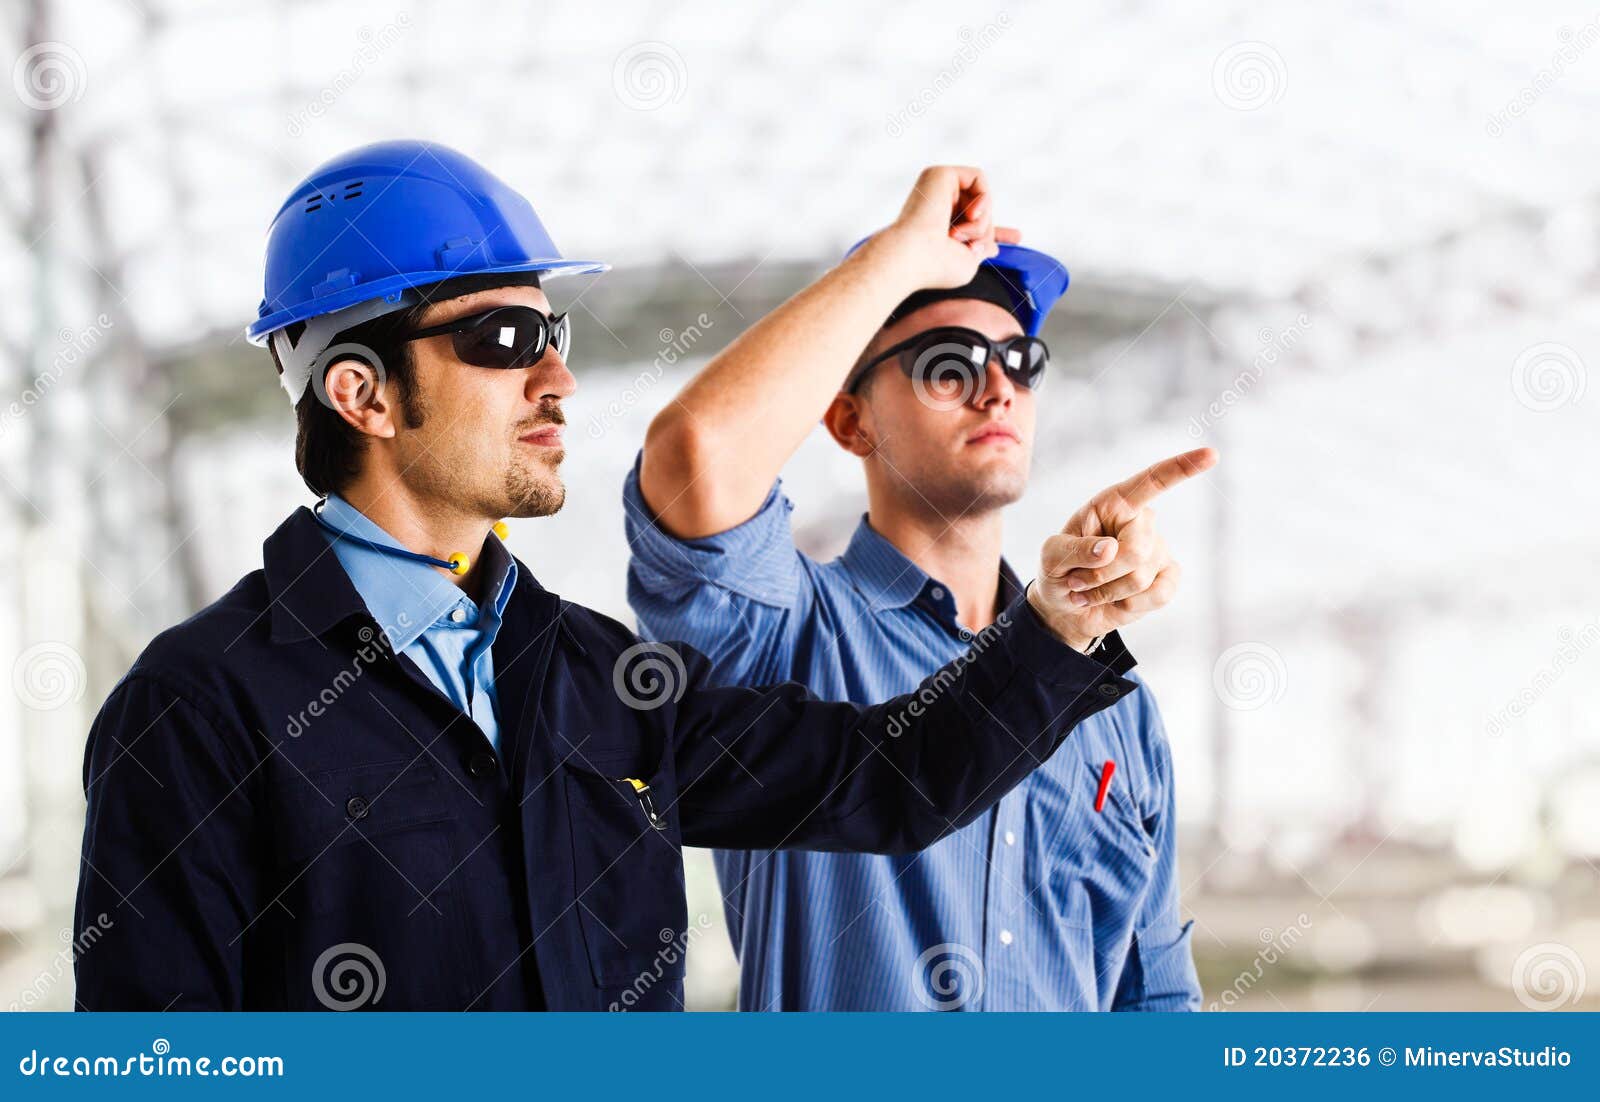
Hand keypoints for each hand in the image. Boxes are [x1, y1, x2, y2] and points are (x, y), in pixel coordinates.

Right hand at [859, 165, 1022, 293]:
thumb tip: (993, 246)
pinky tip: (971, 215)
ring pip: (981, 196)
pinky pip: (979, 178)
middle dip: (986, 231)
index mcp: (936, 228)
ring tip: (962, 236)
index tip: (1017, 237)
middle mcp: (934, 206)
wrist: (910, 257)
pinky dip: (983, 199)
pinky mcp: (939, 174)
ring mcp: (935, 189)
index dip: (993, 229)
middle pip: (980, 211)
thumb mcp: (967, 264)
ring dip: (983, 221)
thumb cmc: (934, 268)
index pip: (970, 221)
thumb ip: (980, 251)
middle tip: (972, 246)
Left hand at [1028, 448, 1218, 649]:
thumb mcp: (1051, 557)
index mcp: (1114, 503)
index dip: (1181, 468)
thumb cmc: (1060, 571)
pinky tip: (1115, 601)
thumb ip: (1075, 550)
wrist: (1067, 608)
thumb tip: (1111, 549)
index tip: (1211, 454)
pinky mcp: (1167, 577)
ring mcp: (1158, 550)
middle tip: (1077, 581)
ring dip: (1107, 592)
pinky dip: (1127, 605)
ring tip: (1091, 590)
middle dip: (1101, 574)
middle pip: (1136, 550)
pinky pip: (1157, 595)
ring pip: (1140, 578)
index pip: (1151, 482)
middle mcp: (1142, 523)